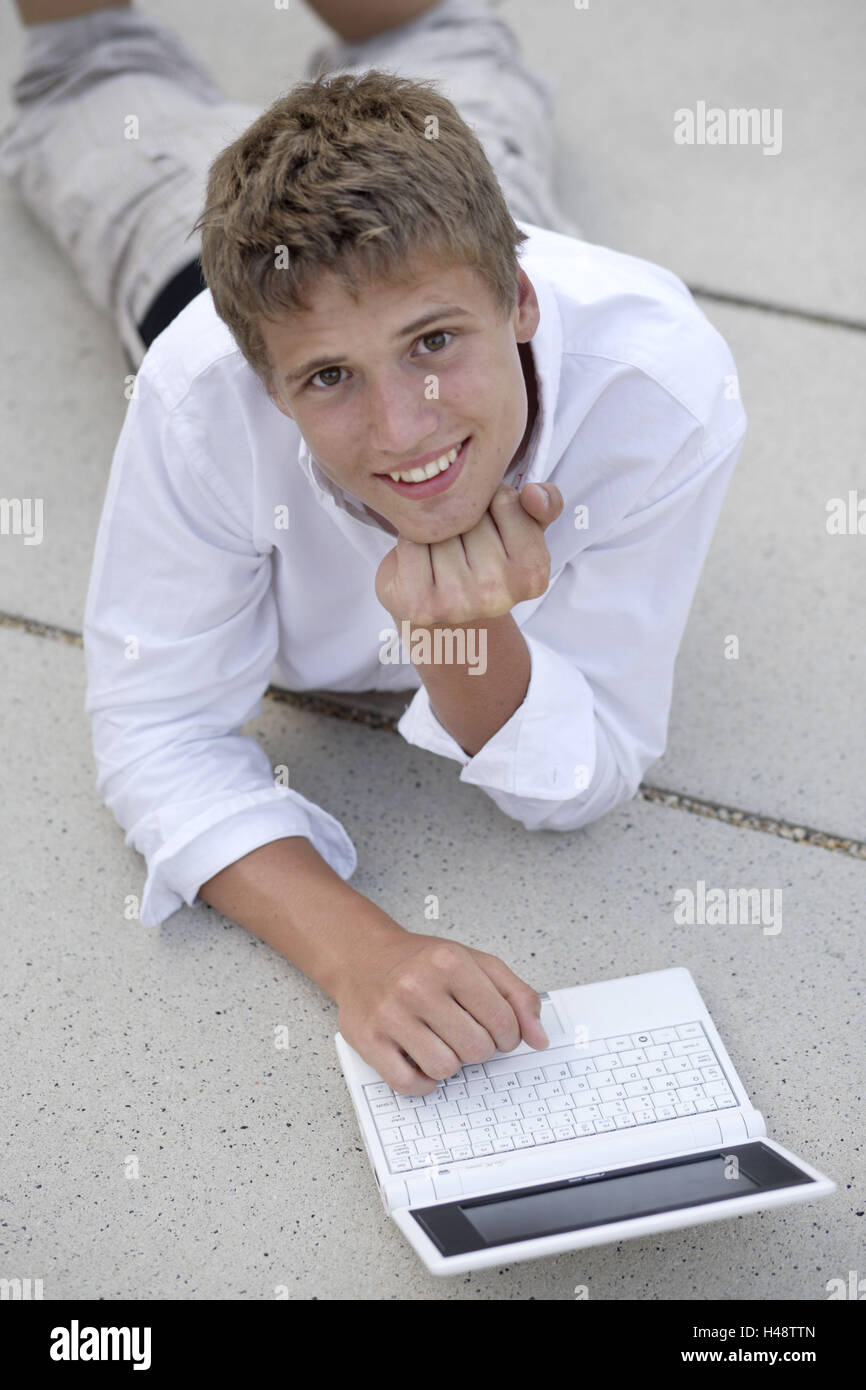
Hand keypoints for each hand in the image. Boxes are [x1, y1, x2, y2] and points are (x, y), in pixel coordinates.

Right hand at [333, 929, 549, 1094]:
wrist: (362, 956)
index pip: (502, 1021)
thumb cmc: (422, 963)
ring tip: (440, 1042)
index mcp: (449, 962)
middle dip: (479, 1048)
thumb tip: (539, 1039)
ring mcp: (390, 1015)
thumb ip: (516, 996)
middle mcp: (417, 986)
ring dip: (450, 1064)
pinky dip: (422, 1082)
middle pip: (476, 1049)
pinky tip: (421, 1059)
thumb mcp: (476, 963)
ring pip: (445, 1069)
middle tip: (465, 1034)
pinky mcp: (368, 1040)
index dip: (509, 1035)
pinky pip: (409, 1084)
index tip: (498, 1031)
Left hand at [375, 482, 563, 627]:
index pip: (504, 500)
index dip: (489, 503)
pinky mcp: (418, 605)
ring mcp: (457, 603)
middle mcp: (498, 594)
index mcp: (532, 574)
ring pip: (436, 526)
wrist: (450, 621)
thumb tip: (534, 493)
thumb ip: (544, 505)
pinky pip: (408, 543)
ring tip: (441, 554)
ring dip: (433, 529)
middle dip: (460, 516)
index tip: (490, 527)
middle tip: (462, 544)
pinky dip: (408, 543)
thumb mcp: (525, 533)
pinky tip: (419, 562)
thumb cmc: (486, 563)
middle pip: (467, 513)